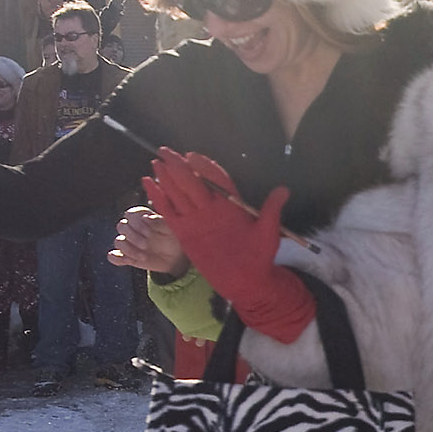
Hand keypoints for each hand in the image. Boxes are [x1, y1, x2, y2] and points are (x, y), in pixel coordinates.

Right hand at [108, 206, 188, 277]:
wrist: (175, 258)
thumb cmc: (173, 239)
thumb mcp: (172, 231)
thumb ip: (160, 222)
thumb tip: (146, 218)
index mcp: (142, 218)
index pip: (131, 214)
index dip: (137, 222)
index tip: (149, 231)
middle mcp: (133, 228)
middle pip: (122, 226)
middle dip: (133, 236)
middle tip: (146, 244)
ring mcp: (128, 242)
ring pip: (118, 241)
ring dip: (129, 249)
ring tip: (144, 256)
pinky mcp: (126, 256)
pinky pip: (113, 256)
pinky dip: (116, 258)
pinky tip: (126, 260)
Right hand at [142, 148, 313, 340]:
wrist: (246, 280)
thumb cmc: (260, 256)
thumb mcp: (268, 233)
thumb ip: (271, 211)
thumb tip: (284, 190)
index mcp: (231, 205)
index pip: (216, 180)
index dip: (205, 167)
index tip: (194, 157)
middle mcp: (211, 208)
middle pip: (193, 182)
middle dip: (180, 166)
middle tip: (166, 151)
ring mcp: (196, 219)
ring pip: (179, 194)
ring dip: (168, 178)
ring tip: (157, 163)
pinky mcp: (184, 231)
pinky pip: (168, 211)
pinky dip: (158, 197)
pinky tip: (148, 182)